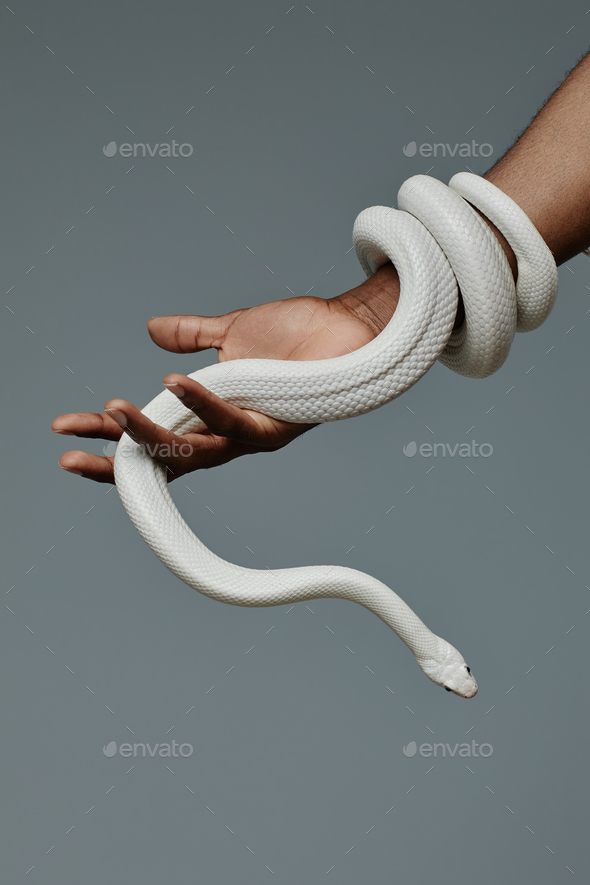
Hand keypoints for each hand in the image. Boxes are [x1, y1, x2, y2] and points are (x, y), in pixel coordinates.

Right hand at [52, 264, 400, 483]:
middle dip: (114, 460)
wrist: (349, 326)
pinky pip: (232, 421)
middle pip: (164, 459)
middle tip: (69, 454)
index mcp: (212, 416)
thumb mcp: (231, 332)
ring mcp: (252, 434)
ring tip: (111, 409)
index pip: (154, 434)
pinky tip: (171, 383)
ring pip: (191, 449)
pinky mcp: (276, 425)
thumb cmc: (297, 335)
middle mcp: (229, 434)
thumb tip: (151, 331)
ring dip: (148, 432)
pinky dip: (200, 404)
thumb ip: (192, 336)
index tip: (67, 429)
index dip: (109, 437)